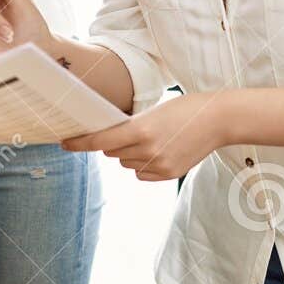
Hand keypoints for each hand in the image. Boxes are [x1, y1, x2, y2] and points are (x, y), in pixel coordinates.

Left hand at [62, 92, 230, 180]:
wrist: (219, 120)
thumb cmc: (185, 109)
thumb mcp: (152, 112)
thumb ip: (130, 127)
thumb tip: (107, 139)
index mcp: (140, 130)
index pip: (99, 140)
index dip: (79, 143)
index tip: (64, 143)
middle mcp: (146, 150)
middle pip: (111, 152)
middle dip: (113, 143)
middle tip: (131, 131)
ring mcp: (158, 165)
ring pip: (125, 163)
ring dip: (129, 154)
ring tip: (154, 138)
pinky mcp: (169, 175)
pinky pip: (141, 174)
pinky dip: (143, 165)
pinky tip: (161, 151)